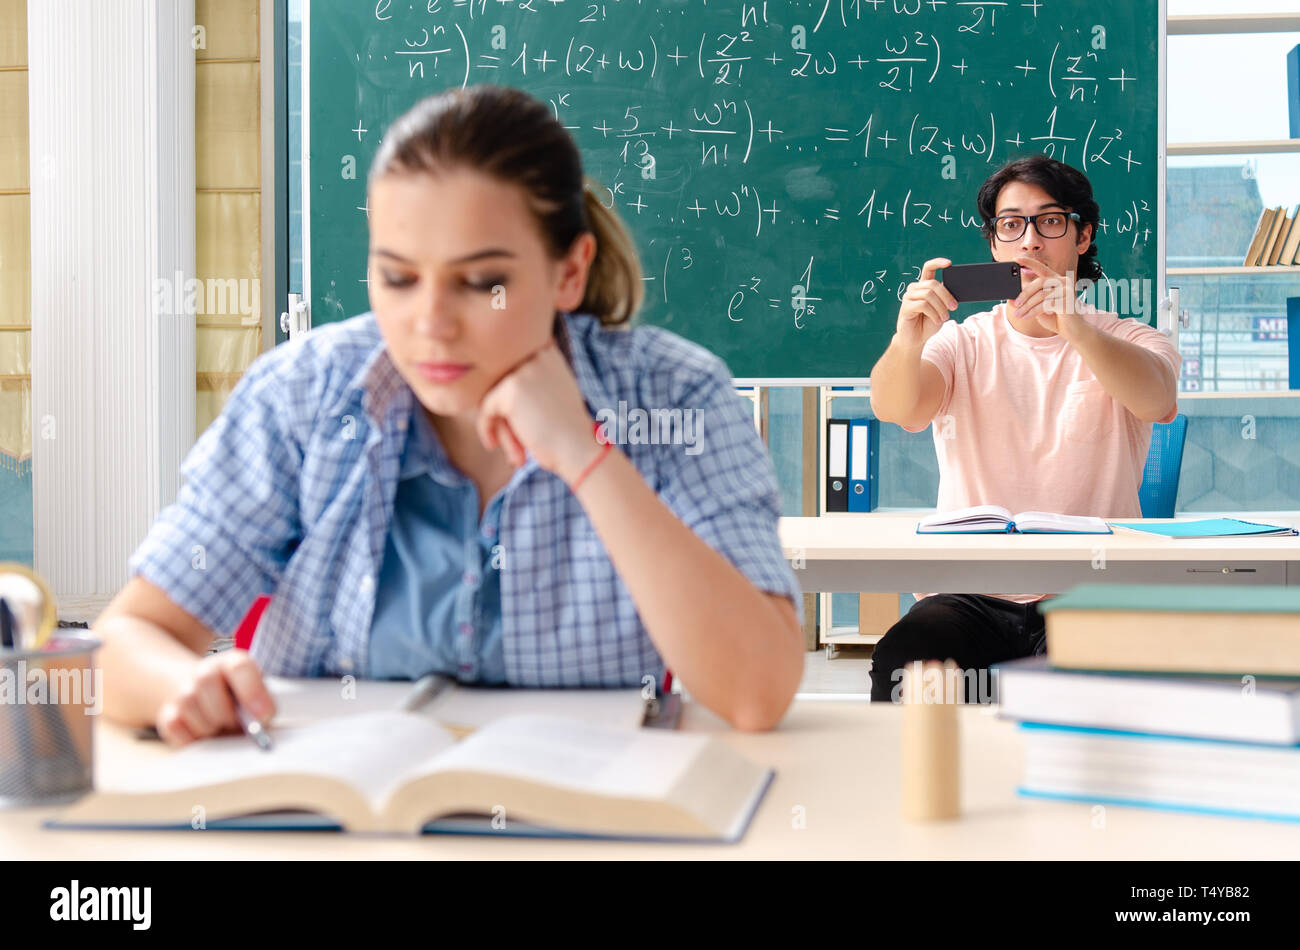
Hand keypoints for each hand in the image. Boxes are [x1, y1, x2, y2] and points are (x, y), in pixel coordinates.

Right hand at [156, 651, 275, 746]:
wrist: (207, 698)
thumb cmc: (240, 702)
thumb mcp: (259, 696)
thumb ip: (262, 705)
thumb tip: (264, 723)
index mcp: (232, 663)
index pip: (239, 667)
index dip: (252, 692)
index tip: (265, 716)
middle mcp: (204, 672)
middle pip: (207, 685)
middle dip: (227, 714)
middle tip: (240, 726)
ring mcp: (183, 692)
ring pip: (190, 708)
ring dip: (211, 728)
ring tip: (222, 729)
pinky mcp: (167, 714)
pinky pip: (175, 728)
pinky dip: (192, 738)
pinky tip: (205, 736)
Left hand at [476, 340, 603, 484]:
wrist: (579, 448)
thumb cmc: (567, 430)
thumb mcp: (555, 392)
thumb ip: (530, 381)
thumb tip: (488, 383)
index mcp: (549, 351)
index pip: (511, 369)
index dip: (511, 399)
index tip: (514, 422)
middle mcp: (537, 354)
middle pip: (501, 382)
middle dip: (504, 413)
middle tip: (513, 442)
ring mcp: (523, 370)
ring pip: (493, 396)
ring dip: (499, 423)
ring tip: (512, 448)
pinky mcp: (510, 389)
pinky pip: (486, 409)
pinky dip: (486, 428)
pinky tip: (493, 445)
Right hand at [895, 258, 957, 348]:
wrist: (916, 339)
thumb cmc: (928, 323)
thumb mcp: (941, 308)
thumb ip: (944, 297)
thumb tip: (951, 287)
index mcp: (923, 286)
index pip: (928, 268)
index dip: (937, 263)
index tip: (949, 263)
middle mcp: (914, 289)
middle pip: (932, 284)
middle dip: (946, 296)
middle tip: (954, 307)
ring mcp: (908, 297)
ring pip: (928, 295)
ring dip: (940, 307)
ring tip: (944, 317)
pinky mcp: (905, 307)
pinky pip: (923, 305)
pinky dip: (933, 313)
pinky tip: (936, 320)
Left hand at [1011, 257, 1086, 339]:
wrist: (1071, 330)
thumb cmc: (1054, 317)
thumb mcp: (1037, 308)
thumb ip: (1027, 302)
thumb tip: (1011, 300)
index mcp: (1055, 280)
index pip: (1041, 268)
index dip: (1028, 263)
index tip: (1015, 259)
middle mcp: (1062, 281)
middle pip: (1040, 283)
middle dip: (1025, 294)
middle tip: (1015, 304)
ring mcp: (1067, 290)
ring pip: (1042, 295)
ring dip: (1027, 306)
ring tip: (1018, 314)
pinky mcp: (1068, 300)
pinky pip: (1046, 304)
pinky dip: (1034, 311)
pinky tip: (1027, 317)